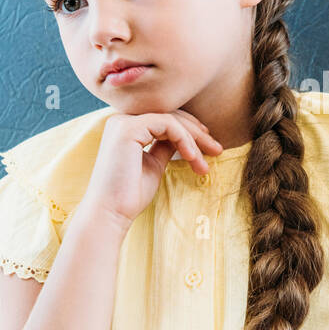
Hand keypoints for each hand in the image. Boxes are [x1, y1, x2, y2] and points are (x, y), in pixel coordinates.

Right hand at [80, 110, 221, 224]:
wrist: (110, 213)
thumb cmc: (130, 195)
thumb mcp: (154, 165)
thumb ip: (165, 147)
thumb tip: (185, 138)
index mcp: (126, 128)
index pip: (164, 119)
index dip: (190, 130)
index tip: (209, 146)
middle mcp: (122, 120)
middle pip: (170, 116)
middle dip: (197, 133)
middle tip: (217, 150)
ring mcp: (123, 122)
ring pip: (171, 119)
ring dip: (194, 139)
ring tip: (205, 162)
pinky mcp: (128, 128)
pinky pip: (167, 124)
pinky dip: (184, 139)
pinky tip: (191, 157)